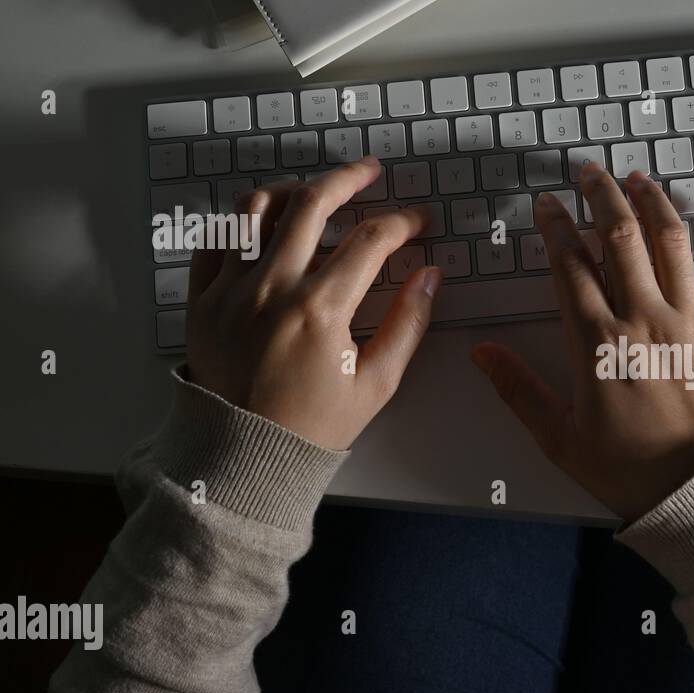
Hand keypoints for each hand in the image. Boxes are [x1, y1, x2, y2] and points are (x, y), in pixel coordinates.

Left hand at [186, 157, 440, 450]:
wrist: (243, 456)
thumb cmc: (312, 426)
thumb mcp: (376, 383)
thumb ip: (407, 324)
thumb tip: (429, 277)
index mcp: (320, 310)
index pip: (372, 240)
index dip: (403, 223)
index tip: (417, 223)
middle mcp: (272, 288)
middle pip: (314, 203)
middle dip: (350, 178)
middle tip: (370, 173)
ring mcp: (230, 289)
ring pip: (259, 207)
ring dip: (293, 190)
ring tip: (315, 192)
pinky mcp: (201, 298)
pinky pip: (217, 237)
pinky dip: (242, 221)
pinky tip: (265, 224)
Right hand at [472, 164, 693, 519]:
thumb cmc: (633, 471)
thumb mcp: (560, 438)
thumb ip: (518, 389)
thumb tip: (481, 352)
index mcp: (597, 343)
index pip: (570, 265)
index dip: (556, 227)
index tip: (548, 206)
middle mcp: (643, 319)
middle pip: (618, 236)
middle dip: (600, 195)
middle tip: (589, 172)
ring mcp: (690, 319)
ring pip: (669, 240)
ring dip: (652, 200)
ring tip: (637, 177)